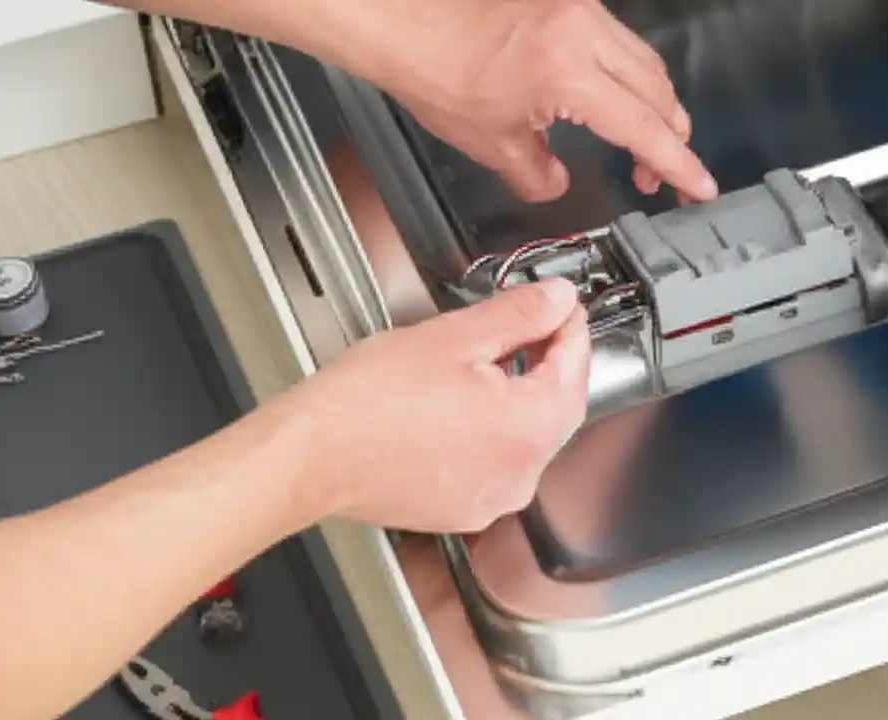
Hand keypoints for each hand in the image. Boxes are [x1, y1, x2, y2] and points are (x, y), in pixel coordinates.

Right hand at [267, 280, 590, 532]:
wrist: (311, 457)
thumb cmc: (366, 404)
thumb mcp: (452, 337)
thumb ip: (517, 314)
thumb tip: (556, 299)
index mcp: (528, 428)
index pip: (576, 367)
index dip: (571, 327)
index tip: (562, 306)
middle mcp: (521, 474)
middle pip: (557, 406)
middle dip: (548, 363)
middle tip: (530, 326)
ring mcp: (493, 499)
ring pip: (525, 438)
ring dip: (517, 399)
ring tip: (482, 365)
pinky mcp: (464, 511)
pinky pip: (495, 465)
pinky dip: (489, 435)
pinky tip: (457, 410)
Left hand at [381, 0, 715, 203]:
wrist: (404, 21)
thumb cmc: (435, 70)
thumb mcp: (491, 144)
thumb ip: (538, 174)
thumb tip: (558, 184)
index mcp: (568, 73)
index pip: (642, 127)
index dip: (676, 163)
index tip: (698, 185)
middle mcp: (582, 31)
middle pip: (657, 89)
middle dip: (669, 136)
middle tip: (660, 175)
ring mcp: (578, 9)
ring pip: (643, 60)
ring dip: (653, 104)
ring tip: (644, 143)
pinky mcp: (566, 1)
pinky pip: (616, 39)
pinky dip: (626, 73)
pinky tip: (615, 97)